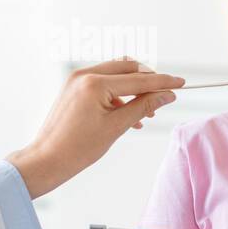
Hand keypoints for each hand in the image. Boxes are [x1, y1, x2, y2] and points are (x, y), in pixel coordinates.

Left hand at [7, 58, 184, 198]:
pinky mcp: (73, 87)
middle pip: (127, 68)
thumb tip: (166, 95)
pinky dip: (118, 94)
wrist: (47, 160)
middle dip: (148, 81)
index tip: (180, 83)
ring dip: (133, 88)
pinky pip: (103, 83)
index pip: (138, 79)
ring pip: (115, 74)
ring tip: (146, 112)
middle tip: (164, 96)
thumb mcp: (116, 127)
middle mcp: (84, 75)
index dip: (162, 82)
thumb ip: (144, 106)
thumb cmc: (78, 148)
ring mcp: (77, 79)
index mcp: (95, 83)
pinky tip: (128, 114)